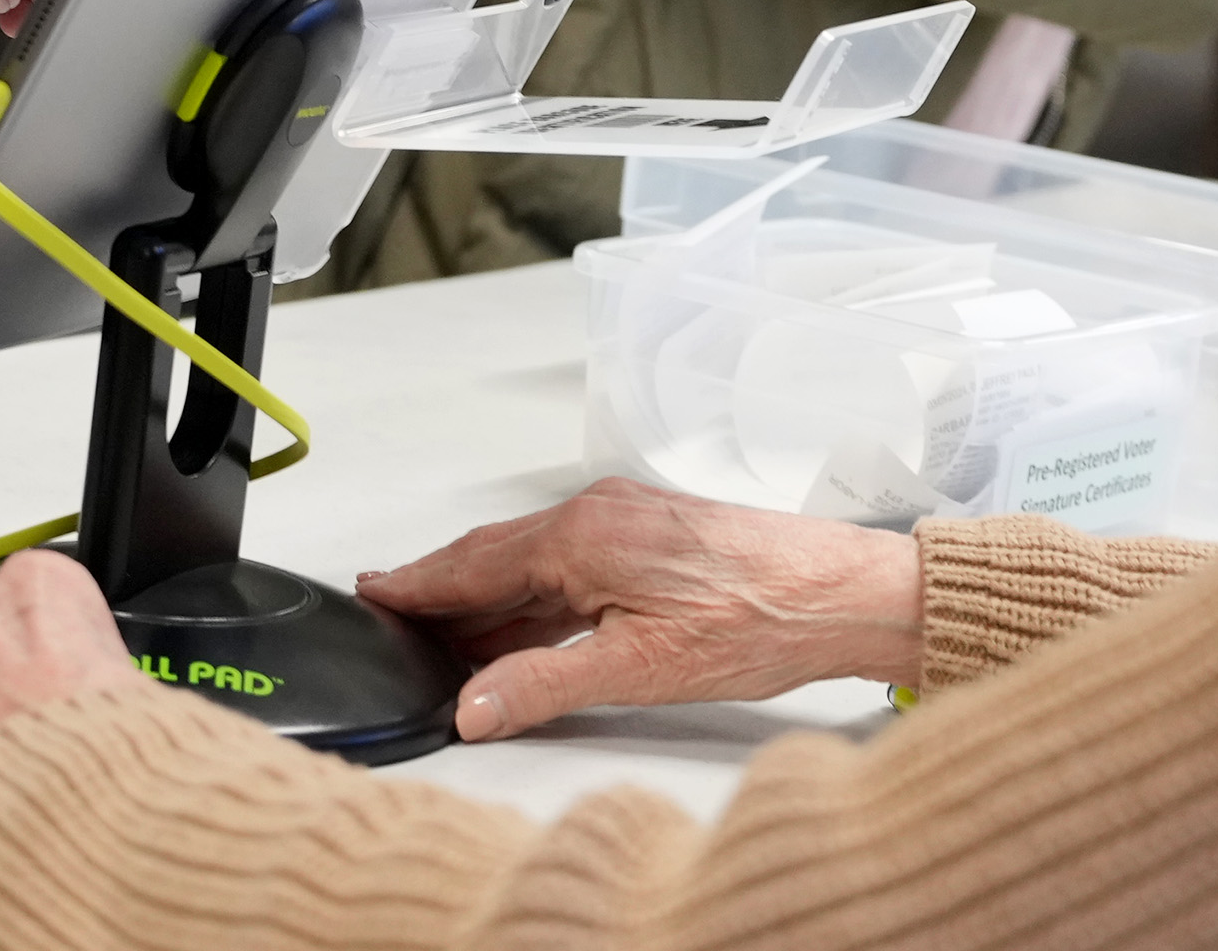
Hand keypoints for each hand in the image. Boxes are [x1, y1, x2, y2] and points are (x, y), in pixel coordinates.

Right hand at [357, 477, 922, 741]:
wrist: (843, 594)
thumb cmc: (761, 618)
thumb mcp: (639, 669)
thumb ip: (544, 684)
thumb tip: (474, 703)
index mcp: (581, 537)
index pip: (472, 563)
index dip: (417, 583)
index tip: (374, 591)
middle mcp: (598, 514)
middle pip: (496, 557)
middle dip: (443, 590)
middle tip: (396, 615)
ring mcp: (627, 521)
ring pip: (534, 562)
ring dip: (491, 599)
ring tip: (451, 637)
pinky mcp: (653, 536)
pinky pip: (570, 563)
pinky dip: (535, 597)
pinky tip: (530, 630)